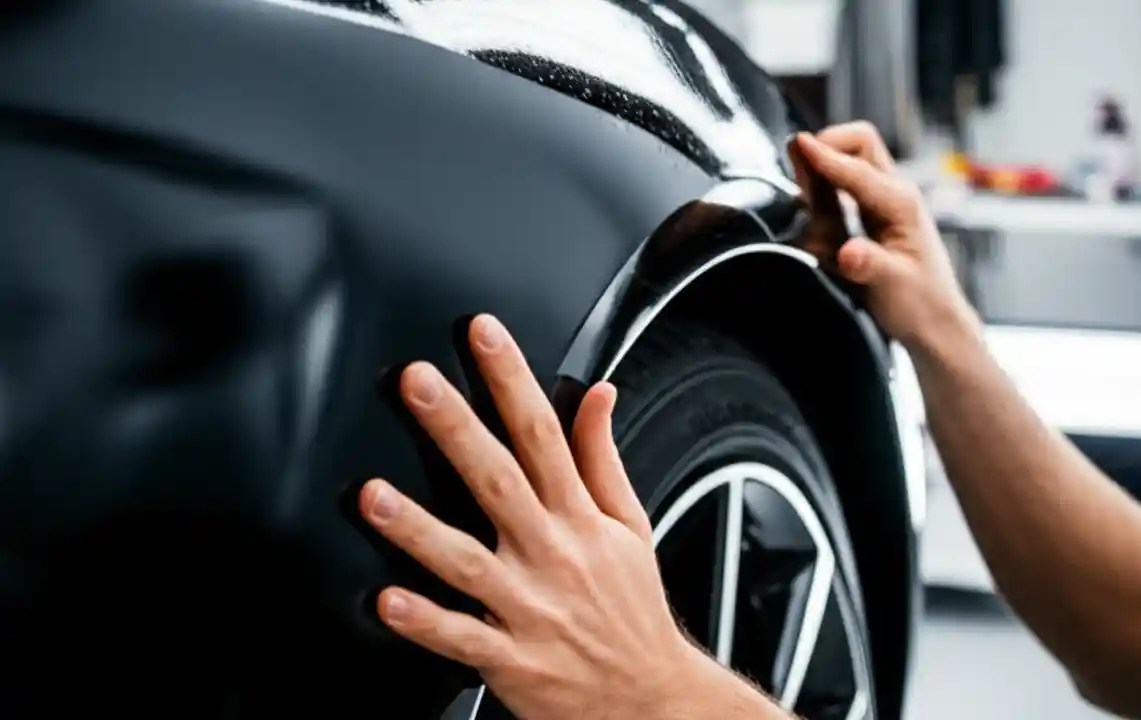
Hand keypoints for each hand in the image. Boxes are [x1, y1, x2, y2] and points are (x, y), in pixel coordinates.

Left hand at [358, 315, 785, 718]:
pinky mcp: (510, 659)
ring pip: (466, 561)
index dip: (511, 377)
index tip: (483, 334)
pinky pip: (460, 639)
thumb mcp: (631, 525)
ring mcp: (528, 607)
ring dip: (418, 528)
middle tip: (418, 384)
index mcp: (579, 518)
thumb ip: (604, 457)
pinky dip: (426, 622)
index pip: (543, 432)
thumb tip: (598, 394)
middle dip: (457, 428)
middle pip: (499, 480)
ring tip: (374, 496)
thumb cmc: (633, 610)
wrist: (650, 699)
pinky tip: (389, 601)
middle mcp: (551, 554)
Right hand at [792, 124, 981, 352]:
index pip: (856, 169)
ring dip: (824, 163)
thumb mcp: (892, 286)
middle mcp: (895, 194)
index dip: (824, 157)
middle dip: (828, 143)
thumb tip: (846, 252)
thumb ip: (868, 265)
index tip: (797, 145)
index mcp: (901, 205)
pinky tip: (812, 205)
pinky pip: (846, 183)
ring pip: (852, 159)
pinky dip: (825, 183)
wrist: (936, 322)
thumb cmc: (919, 303)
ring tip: (801, 186)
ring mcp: (885, 201)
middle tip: (796, 161)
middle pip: (860, 143)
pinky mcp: (874, 213)